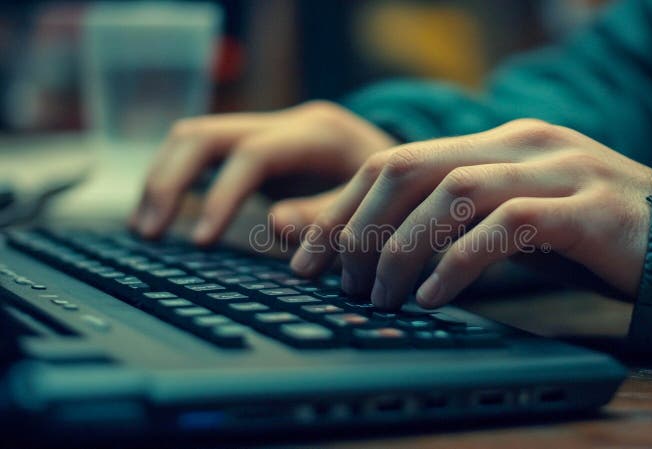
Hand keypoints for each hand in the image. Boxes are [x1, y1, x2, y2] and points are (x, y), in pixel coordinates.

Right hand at [129, 101, 396, 243]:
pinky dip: (176, 182)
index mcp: (317, 133)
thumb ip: (328, 217)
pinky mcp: (254, 149)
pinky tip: (161, 217)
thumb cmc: (393, 192)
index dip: (221, 197)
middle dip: (170, 181)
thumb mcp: (375, 206)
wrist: (402, 167)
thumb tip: (273, 223)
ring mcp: (266, 132)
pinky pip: (201, 155)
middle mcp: (284, 123)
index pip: (252, 154)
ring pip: (192, 139)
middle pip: (204, 134)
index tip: (202, 243)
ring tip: (145, 230)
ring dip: (162, 180)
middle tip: (150, 234)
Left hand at [290, 119, 651, 307]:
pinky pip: (507, 227)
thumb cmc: (588, 239)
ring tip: (380, 296)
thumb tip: (382, 254)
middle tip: (339, 281)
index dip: (344, 206)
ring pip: (452, 193)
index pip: (397, 159)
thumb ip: (456, 223)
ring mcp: (556, 170)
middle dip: (360, 225)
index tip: (311, 256)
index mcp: (497, 141)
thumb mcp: (511, 222)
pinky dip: (460, 263)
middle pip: (411, 166)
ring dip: (402, 249)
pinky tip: (436, 298)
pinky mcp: (587, 209)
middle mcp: (521, 143)